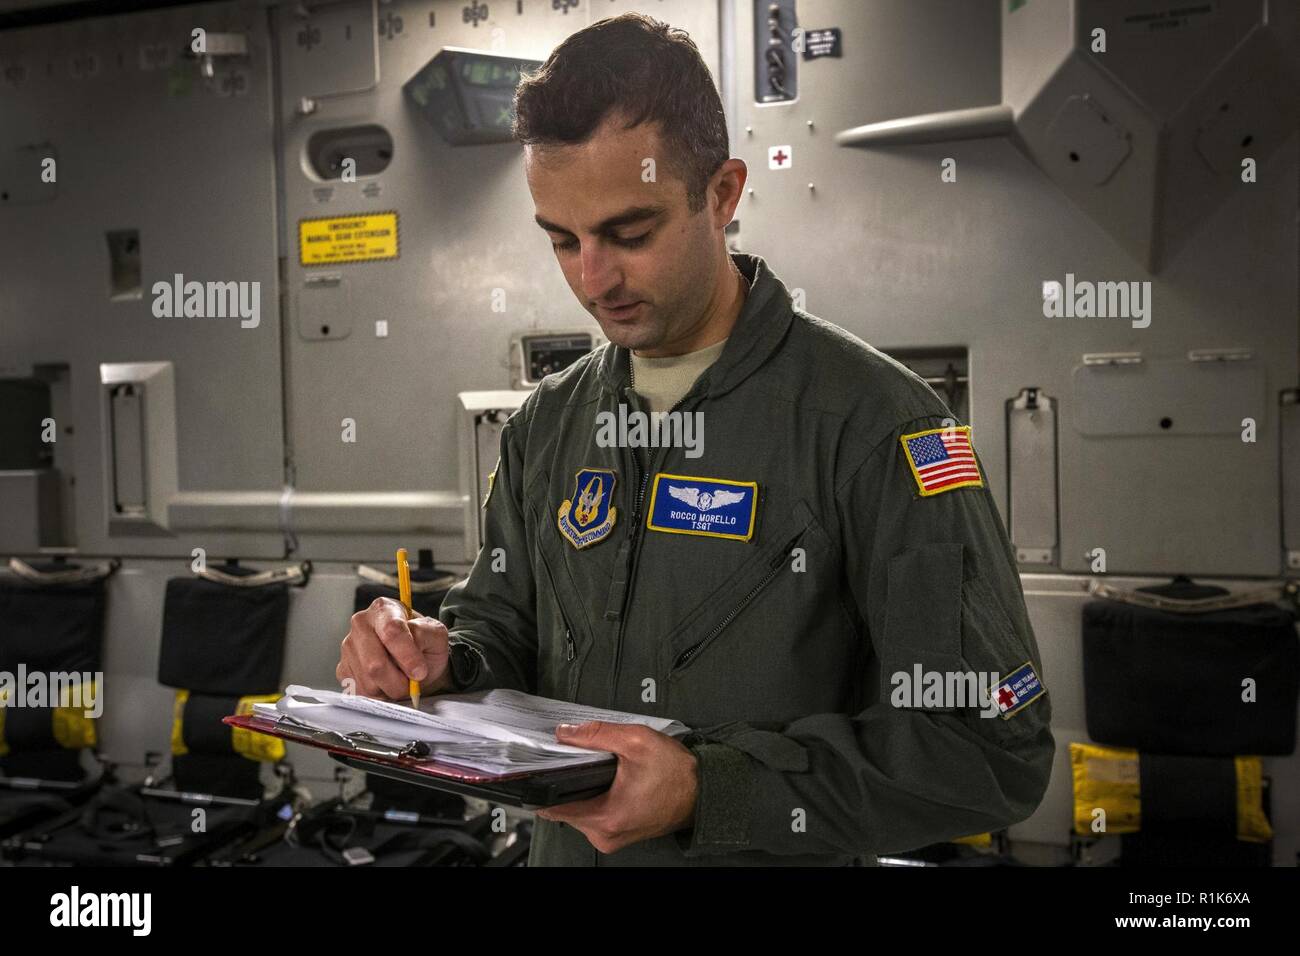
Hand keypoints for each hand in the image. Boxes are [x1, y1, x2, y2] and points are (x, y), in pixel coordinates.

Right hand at [336, 597, 453, 698]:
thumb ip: (425, 636)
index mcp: (384, 608)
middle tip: (412, 683)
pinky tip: (387, 684)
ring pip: (367, 682)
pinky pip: (360, 692)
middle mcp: (361, 624)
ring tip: (400, 680)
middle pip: (375, 664)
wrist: (414, 661)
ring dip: (390, 689)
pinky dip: (379, 695)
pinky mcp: (342, 669)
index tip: (419, 672)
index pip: (391, 631)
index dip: (407, 656)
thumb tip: (413, 659)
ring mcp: (348, 647)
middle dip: (398, 681)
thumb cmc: (424, 645)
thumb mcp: (435, 634)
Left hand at [535, 722, 698, 853]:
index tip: (540, 767)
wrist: (703, 792)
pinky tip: (606, 782)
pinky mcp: (617, 834)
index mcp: (606, 817)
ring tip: (597, 770)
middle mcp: (605, 834)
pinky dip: (593, 798)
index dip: (543, 783)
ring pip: (577, 811)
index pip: (552, 806)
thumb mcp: (636, 741)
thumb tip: (565, 732)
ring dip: (580, 790)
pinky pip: (592, 815)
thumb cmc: (677, 773)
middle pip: (563, 807)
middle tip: (579, 760)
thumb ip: (596, 734)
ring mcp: (611, 838)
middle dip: (566, 782)